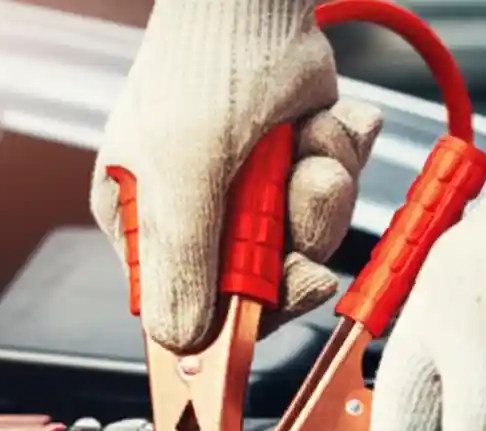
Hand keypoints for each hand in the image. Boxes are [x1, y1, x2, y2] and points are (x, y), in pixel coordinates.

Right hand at [91, 0, 380, 350]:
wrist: (257, 1)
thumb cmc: (203, 71)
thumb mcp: (182, 180)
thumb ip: (182, 265)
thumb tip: (179, 342)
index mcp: (147, 222)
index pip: (190, 303)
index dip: (240, 311)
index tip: (278, 297)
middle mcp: (199, 213)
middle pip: (262, 279)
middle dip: (295, 235)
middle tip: (301, 192)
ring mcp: (253, 190)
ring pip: (308, 236)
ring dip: (322, 188)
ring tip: (308, 141)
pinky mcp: (297, 164)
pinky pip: (334, 191)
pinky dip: (338, 153)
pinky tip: (321, 120)